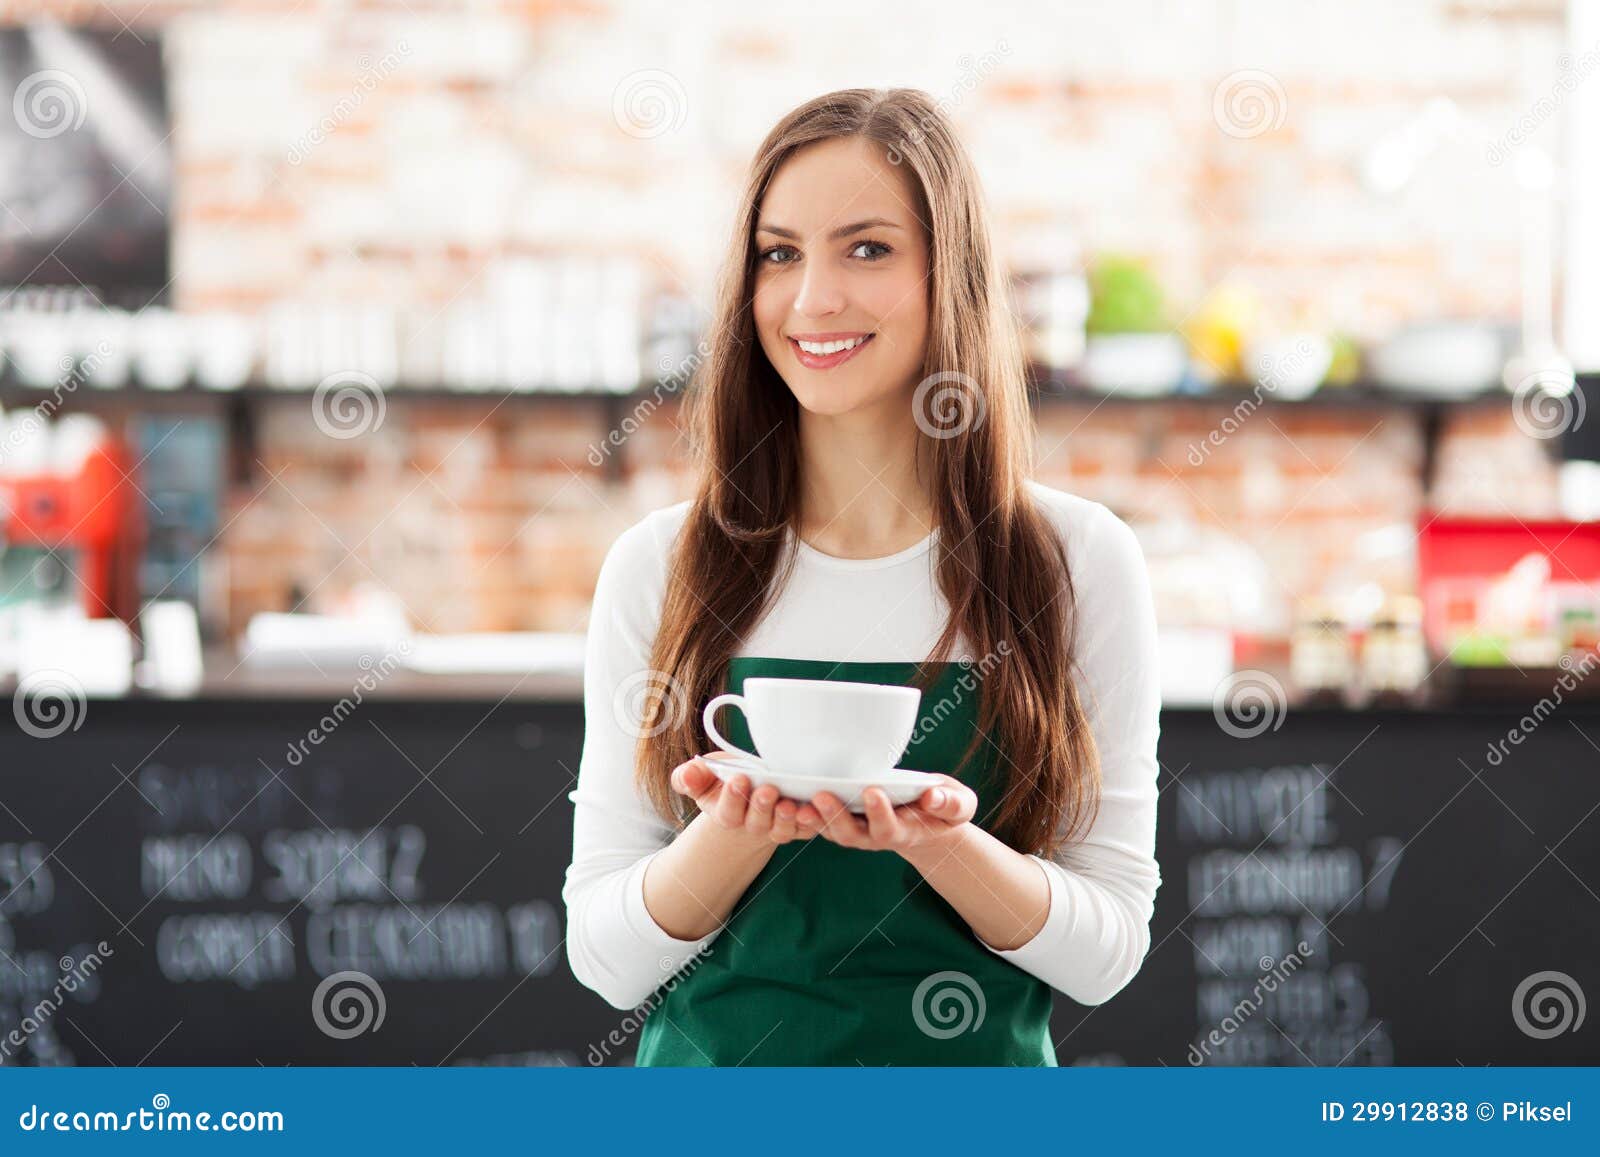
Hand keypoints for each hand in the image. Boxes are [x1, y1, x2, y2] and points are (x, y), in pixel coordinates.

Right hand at [669, 754, 820, 845]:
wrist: (752, 794)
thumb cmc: (726, 781)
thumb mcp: (705, 775)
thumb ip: (690, 777)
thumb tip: (687, 775)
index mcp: (727, 813)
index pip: (728, 812)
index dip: (733, 798)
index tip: (738, 779)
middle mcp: (752, 825)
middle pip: (756, 823)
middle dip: (761, 807)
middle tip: (767, 789)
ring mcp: (776, 827)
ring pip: (781, 830)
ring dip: (786, 818)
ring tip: (789, 803)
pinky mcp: (799, 826)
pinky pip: (806, 829)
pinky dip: (812, 822)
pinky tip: (813, 809)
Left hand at [796, 774, 976, 853]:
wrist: (927, 817)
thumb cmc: (943, 807)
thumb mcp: (959, 805)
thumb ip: (952, 803)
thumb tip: (934, 798)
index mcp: (903, 831)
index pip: (888, 827)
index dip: (879, 813)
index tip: (873, 790)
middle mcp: (874, 835)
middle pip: (851, 835)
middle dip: (836, 817)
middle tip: (822, 795)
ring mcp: (856, 830)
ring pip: (830, 830)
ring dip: (813, 819)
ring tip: (797, 802)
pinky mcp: (841, 820)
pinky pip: (819, 821)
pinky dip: (803, 811)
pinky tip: (788, 794)